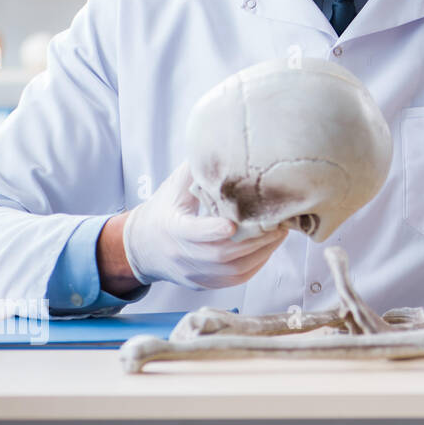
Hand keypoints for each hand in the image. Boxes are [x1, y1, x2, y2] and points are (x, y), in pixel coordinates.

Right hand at [122, 161, 288, 290]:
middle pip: (222, 255)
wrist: (142, 248)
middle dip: (254, 240)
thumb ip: (198, 169)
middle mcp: (182, 256)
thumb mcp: (174, 187)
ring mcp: (195, 274)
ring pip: (234, 270)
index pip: (192, 233)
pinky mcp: (207, 283)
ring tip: (281, 232)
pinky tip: (270, 246)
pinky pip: (237, 279)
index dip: (213, 230)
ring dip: (262, 252)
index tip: (234, 223)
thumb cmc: (162, 212)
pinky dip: (258, 263)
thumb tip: (223, 141)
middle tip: (279, 222)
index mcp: (172, 229)